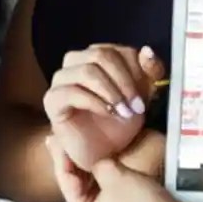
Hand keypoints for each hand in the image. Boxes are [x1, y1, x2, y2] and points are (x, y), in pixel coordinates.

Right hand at [44, 44, 165, 169]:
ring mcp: (61, 79)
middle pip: (101, 55)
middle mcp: (75, 61)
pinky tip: (108, 114)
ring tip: (124, 111)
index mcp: (96, 55)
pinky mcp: (52, 99)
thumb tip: (148, 51)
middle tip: (137, 106)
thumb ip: (150, 71)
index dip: (136, 70)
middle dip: (124, 81)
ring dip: (111, 92)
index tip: (147, 94)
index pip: (117, 50)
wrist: (105, 151)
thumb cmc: (121, 120)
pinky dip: (95, 102)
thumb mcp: (143, 94)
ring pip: (87, 71)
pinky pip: (72, 92)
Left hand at [48, 137, 177, 201]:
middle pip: (75, 179)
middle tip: (64, 134)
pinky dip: (102, 167)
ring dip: (87, 161)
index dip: (61, 154)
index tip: (58, 134)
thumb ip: (97, 162)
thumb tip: (93, 155)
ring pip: (90, 180)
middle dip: (73, 157)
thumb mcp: (114, 177)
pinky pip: (104, 182)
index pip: (65, 178)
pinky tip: (101, 152)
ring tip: (81, 140)